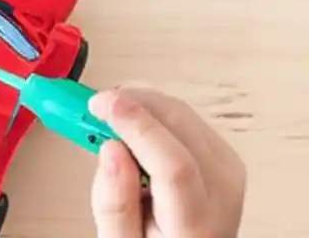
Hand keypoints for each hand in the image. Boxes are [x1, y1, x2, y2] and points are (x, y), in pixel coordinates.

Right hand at [88, 88, 246, 237]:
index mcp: (196, 220)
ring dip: (142, 103)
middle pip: (181, 127)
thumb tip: (110, 148)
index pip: (173, 164)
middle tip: (95, 105)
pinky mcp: (223, 154)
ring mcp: (227, 167)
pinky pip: (187, 117)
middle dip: (134, 103)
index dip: (136, 126)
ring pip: (182, 113)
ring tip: (109, 115)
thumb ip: (113, 203)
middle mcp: (222, 188)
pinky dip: (155, 110)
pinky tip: (132, 122)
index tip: (101, 105)